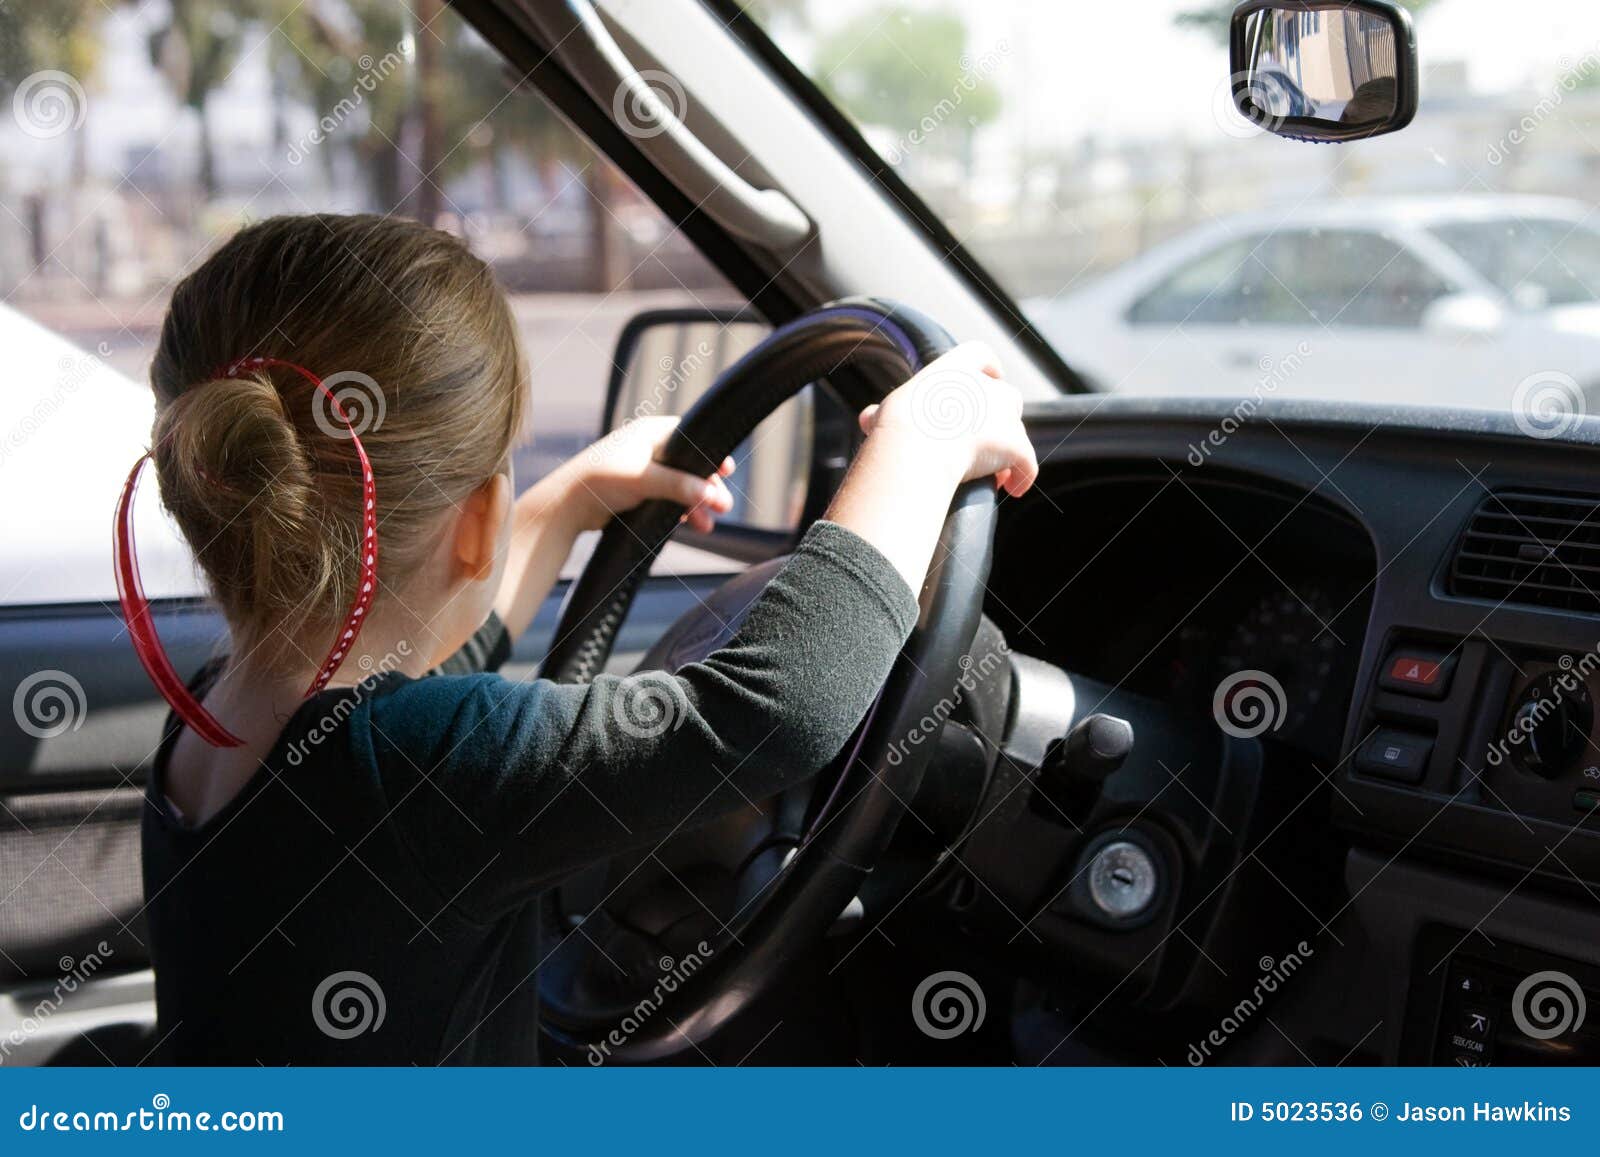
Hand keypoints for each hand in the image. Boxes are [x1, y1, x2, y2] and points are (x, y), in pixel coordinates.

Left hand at [559, 415, 735, 532]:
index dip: (708, 454)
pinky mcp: (635, 491)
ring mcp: (641, 470)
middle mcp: (646, 448)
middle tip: (722, 505)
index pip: (689, 437)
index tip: (726, 470)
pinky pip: (666, 498)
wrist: (566, 506)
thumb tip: (714, 494)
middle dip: (705, 487)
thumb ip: (681, 486)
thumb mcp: (646, 479)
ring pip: (678, 485)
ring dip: (694, 503)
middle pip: (687, 465)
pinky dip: (678, 510)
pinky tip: (690, 523)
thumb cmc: (600, 480)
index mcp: (648, 432)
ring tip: (707, 523)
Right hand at [857, 341, 1037, 497]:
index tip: (990, 378)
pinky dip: (1023, 476)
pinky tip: (1014, 489)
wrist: (915, 448)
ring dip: (1009, 453)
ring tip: (995, 477)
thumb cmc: (895, 428)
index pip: (981, 355)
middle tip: (984, 444)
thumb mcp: (884, 412)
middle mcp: (986, 387)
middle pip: (1007, 397)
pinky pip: (1027, 463)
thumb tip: (868, 418)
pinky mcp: (1016, 444)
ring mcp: (1004, 416)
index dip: (988, 368)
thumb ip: (883, 413)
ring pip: (1018, 433)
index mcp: (955, 370)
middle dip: (1000, 420)